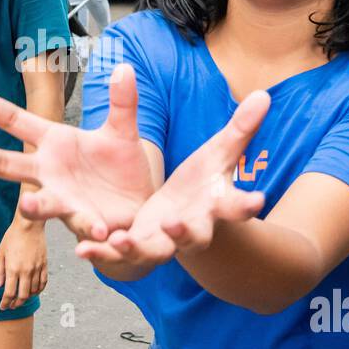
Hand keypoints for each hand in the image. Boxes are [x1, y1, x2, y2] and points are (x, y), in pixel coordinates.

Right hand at [0, 63, 157, 241]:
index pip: (18, 122)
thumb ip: (122, 102)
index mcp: (54, 143)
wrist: (138, 202)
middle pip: (11, 165)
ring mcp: (64, 199)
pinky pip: (85, 225)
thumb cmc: (119, 165)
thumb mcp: (123, 130)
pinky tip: (99, 232)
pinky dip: (90, 229)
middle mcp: (50, 173)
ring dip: (33, 205)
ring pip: (41, 204)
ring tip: (28, 204)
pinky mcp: (87, 222)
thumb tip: (125, 67)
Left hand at [0, 218, 46, 310]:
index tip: (2, 307)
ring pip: (33, 291)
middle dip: (16, 304)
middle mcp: (26, 271)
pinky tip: (34, 292)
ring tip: (21, 299)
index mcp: (13, 269)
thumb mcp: (0, 252)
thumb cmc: (12, 237)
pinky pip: (43, 283)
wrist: (30, 224)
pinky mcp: (44, 264)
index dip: (5, 303)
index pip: (9, 293)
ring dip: (27, 298)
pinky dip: (39, 290)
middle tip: (12, 306)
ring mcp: (37, 268)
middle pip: (22, 296)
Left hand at [75, 89, 270, 272]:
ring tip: (121, 240)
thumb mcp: (219, 154)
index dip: (247, 205)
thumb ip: (240, 128)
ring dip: (138, 247)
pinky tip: (84, 249)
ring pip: (155, 251)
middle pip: (195, 236)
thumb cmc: (204, 184)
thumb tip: (265, 93)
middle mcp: (193, 228)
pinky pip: (121, 255)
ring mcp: (165, 242)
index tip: (257, 200)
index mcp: (216, 204)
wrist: (183, 219)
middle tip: (177, 225)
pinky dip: (103, 253)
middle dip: (186, 233)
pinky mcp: (138, 247)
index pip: (236, 205)